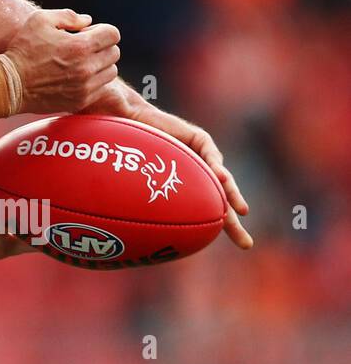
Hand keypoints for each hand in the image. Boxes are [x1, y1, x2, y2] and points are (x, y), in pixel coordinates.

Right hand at [5, 9, 121, 113]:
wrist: (10, 84)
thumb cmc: (23, 49)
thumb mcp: (39, 20)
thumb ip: (68, 16)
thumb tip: (88, 20)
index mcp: (80, 46)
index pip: (113, 34)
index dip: (102, 31)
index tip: (89, 34)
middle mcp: (87, 68)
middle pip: (114, 53)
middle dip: (101, 47)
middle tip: (83, 48)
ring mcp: (85, 87)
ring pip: (111, 72)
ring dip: (100, 65)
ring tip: (80, 63)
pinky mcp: (80, 101)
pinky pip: (101, 89)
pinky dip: (94, 82)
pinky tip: (76, 77)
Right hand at [82, 79, 252, 249]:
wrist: (119, 117)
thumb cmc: (117, 150)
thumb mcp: (129, 182)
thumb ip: (134, 200)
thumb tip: (117, 235)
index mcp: (175, 186)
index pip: (198, 210)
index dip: (209, 228)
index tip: (213, 246)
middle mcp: (191, 173)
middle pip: (216, 200)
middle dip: (230, 222)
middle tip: (245, 244)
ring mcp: (196, 156)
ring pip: (220, 181)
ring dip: (231, 196)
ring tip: (241, 212)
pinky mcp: (199, 139)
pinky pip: (210, 156)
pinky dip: (216, 169)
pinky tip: (222, 180)